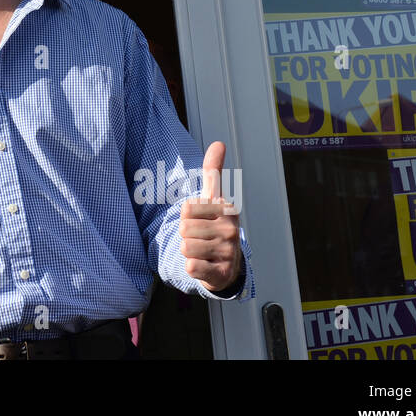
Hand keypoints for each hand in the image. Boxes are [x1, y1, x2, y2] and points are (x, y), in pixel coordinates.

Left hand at [179, 141, 243, 294]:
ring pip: (185, 247)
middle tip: (202, 238)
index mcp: (226, 209)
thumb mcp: (214, 198)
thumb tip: (219, 142)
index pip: (186, 208)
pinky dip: (192, 268)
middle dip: (187, 234)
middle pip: (183, 228)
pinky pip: (191, 267)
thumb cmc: (215, 226)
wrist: (227, 265)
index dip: (187, 216)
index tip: (202, 219)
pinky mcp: (221, 273)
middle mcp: (231, 229)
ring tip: (204, 251)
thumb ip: (214, 170)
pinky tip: (206, 265)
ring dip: (189, 251)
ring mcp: (228, 251)